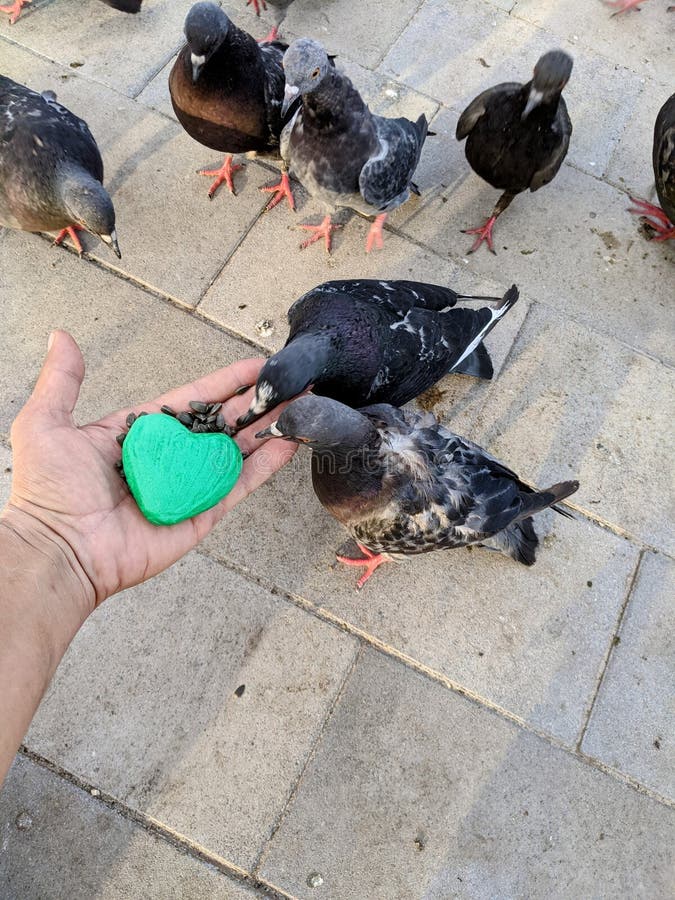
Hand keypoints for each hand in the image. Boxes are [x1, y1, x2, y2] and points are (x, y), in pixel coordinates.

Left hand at [2, 330, 295, 612]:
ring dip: (269, 428)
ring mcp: (189, 487)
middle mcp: (169, 458)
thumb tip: (62, 338)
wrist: (59, 551)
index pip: (193, 399)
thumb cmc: (47, 493)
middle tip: (291, 383)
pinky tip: (289, 442)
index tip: (256, 365)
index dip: (226, 382)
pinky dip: (266, 465)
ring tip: (301, 405)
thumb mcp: (44, 423)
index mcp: (140, 434)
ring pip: (237, 451)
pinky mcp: (202, 515)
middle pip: (223, 423)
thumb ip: (62, 381)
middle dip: (258, 402)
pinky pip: (239, 485)